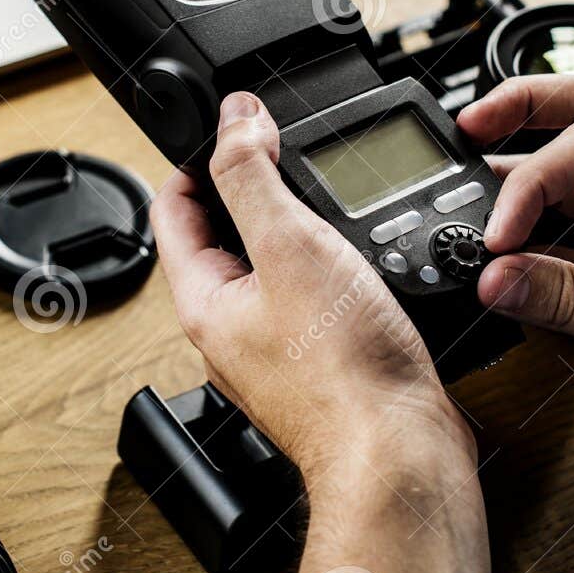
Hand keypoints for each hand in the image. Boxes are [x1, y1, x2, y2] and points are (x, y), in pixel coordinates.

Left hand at [151, 91, 491, 572]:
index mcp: (204, 300)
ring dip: (295, 222)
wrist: (400, 453)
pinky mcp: (325, 363)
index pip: (173, 210)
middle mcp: (233, 328)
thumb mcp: (290, 245)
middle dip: (250, 185)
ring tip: (327, 191)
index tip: (235, 125)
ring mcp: (278, 349)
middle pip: (223, 236)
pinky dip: (332, 263)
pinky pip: (314, 298)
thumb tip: (233, 119)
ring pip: (273, 267)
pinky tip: (364, 255)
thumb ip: (254, 176)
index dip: (197, 157)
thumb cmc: (343, 372)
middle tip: (285, 147)